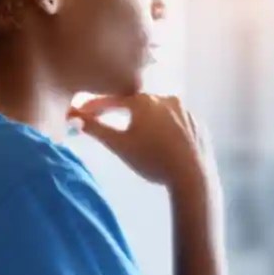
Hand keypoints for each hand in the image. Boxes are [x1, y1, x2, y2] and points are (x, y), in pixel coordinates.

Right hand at [70, 94, 210, 188]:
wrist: (192, 176)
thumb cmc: (152, 159)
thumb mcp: (119, 145)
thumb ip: (96, 129)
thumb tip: (74, 117)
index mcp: (144, 101)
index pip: (112, 100)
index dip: (94, 106)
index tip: (80, 111)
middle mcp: (166, 99)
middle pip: (136, 103)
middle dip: (119, 110)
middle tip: (105, 117)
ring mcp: (186, 111)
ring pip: (158, 111)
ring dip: (145, 118)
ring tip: (136, 130)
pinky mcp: (199, 124)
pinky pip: (176, 122)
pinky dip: (166, 128)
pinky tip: (162, 139)